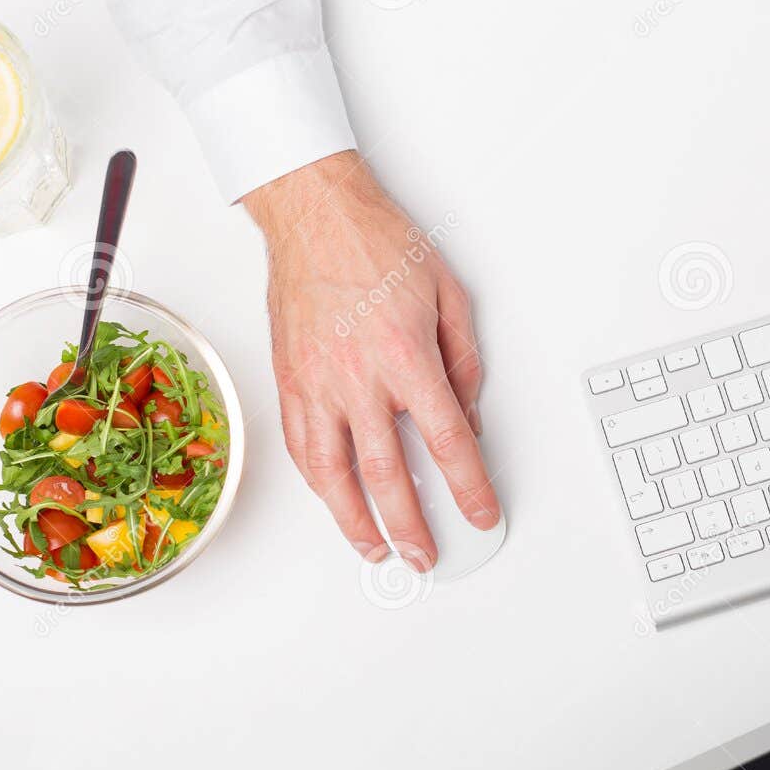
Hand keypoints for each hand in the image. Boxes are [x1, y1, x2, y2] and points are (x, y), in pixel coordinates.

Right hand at [244, 151, 499, 570]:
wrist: (316, 214)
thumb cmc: (378, 244)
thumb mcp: (449, 295)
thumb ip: (464, 363)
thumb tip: (469, 415)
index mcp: (406, 356)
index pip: (446, 442)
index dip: (468, 488)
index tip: (480, 514)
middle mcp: (358, 378)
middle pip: (387, 474)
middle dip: (410, 526)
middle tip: (425, 555)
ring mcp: (317, 383)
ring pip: (332, 474)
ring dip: (355, 522)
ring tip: (375, 550)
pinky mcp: (289, 380)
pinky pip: (302, 446)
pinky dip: (318, 483)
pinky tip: (332, 500)